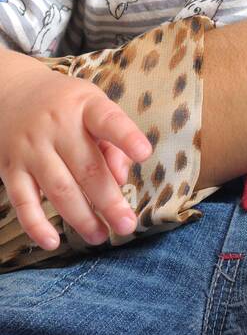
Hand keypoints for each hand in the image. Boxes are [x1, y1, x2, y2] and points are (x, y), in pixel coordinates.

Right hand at [0, 64, 152, 250]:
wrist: (10, 93)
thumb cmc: (65, 106)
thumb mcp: (93, 106)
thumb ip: (113, 141)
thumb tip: (121, 179)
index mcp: (84, 106)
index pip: (108, 120)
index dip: (126, 137)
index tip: (145, 154)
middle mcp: (56, 126)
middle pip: (86, 168)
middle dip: (109, 201)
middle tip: (127, 226)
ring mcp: (31, 148)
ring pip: (58, 189)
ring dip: (81, 218)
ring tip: (100, 236)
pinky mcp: (10, 168)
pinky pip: (22, 201)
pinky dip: (36, 224)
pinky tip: (53, 242)